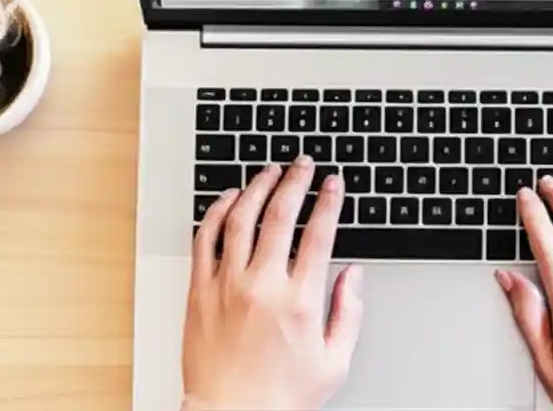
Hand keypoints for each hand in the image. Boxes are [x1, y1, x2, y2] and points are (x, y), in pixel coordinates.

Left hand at [183, 156, 362, 409]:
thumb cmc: (279, 398)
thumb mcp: (334, 361)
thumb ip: (348, 313)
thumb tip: (353, 276)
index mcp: (299, 301)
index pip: (318, 234)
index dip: (328, 201)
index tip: (333, 183)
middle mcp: (261, 286)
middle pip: (280, 215)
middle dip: (295, 181)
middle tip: (303, 165)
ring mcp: (226, 286)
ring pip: (240, 219)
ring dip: (257, 187)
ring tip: (269, 172)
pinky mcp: (199, 292)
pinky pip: (205, 239)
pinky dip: (217, 212)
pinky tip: (228, 199)